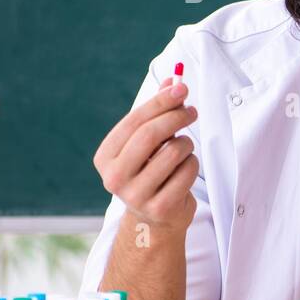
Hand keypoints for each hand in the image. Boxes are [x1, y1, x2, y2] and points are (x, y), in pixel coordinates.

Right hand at [93, 75, 199, 231]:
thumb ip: (158, 112)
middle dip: (176, 117)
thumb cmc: (151, 172)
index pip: (134, 122)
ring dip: (186, 144)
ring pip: (174, 152)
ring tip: (184, 150)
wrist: (155, 220)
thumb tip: (174, 79)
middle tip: (193, 111)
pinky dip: (192, 165)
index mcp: (106, 157)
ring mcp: (136, 195)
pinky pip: (187, 171)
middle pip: (151, 135)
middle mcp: (114, 177)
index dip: (160, 102)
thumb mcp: (149, 143)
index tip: (181, 88)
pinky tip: (185, 171)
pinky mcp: (160, 207)